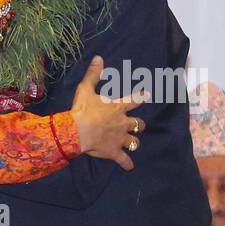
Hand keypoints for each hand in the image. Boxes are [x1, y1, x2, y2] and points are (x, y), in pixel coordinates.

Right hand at [69, 56, 145, 171]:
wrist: (77, 131)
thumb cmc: (82, 109)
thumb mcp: (86, 88)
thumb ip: (93, 74)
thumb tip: (99, 58)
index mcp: (117, 107)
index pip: (134, 100)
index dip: (141, 97)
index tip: (147, 94)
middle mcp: (123, 123)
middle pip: (138, 124)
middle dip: (139, 124)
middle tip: (139, 125)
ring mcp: (120, 139)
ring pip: (134, 141)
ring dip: (134, 142)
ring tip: (133, 143)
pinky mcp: (114, 152)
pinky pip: (124, 160)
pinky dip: (127, 164)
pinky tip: (129, 167)